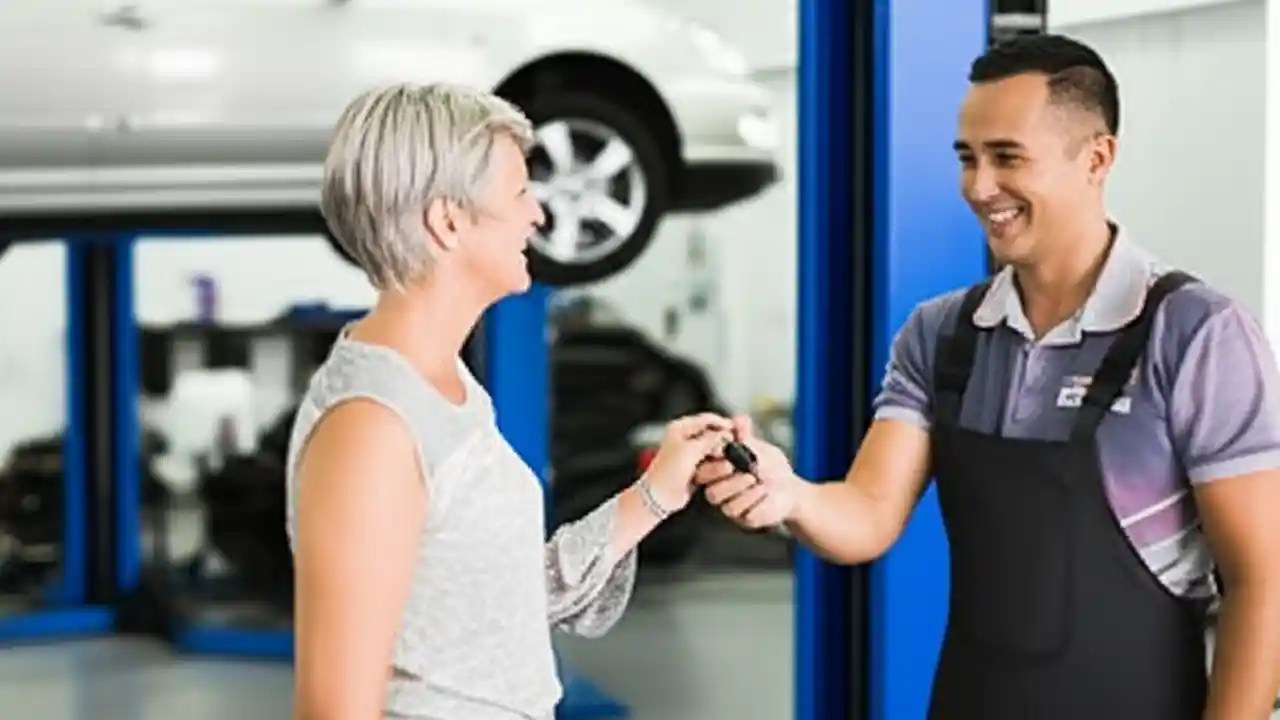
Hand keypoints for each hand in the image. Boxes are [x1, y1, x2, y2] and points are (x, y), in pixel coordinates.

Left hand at [641, 412, 733, 512]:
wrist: (659, 497)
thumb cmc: (668, 472)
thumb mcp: (691, 450)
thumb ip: (711, 439)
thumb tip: (726, 434)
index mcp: (680, 428)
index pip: (707, 419)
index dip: (722, 425)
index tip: (735, 432)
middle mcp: (685, 439)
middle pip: (713, 436)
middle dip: (719, 447)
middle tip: (720, 455)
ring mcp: (691, 454)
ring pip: (714, 452)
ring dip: (714, 462)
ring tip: (704, 471)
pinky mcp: (696, 468)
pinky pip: (712, 466)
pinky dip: (713, 471)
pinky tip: (706, 477)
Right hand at [695, 415, 803, 529]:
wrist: (791, 487)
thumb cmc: (770, 466)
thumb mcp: (759, 447)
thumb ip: (746, 436)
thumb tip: (739, 419)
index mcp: (718, 472)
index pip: (703, 473)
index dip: (713, 466)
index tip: (729, 456)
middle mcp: (721, 491)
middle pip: (712, 493)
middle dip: (731, 482)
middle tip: (750, 472)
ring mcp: (732, 507)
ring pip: (727, 506)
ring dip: (746, 493)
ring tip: (761, 482)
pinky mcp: (746, 519)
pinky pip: (746, 515)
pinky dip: (757, 502)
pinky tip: (766, 493)